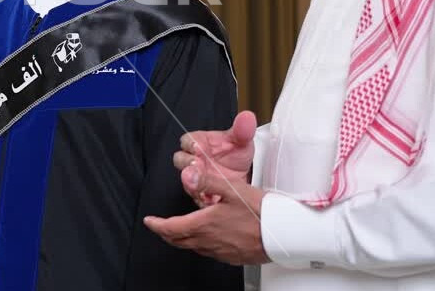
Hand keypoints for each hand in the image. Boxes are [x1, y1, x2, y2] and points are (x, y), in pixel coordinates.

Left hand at [144, 160, 269, 265]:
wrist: (285, 234)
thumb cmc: (262, 213)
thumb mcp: (234, 190)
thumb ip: (208, 182)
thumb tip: (189, 176)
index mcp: (205, 225)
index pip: (172, 228)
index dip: (157, 225)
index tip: (149, 221)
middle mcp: (210, 241)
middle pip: (179, 241)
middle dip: (167, 233)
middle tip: (160, 227)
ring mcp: (221, 252)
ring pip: (194, 248)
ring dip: (184, 239)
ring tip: (181, 230)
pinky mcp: (233, 257)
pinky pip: (210, 253)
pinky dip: (202, 245)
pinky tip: (209, 238)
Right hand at [174, 110, 256, 205]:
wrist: (243, 176)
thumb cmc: (235, 154)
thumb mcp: (242, 141)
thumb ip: (242, 130)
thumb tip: (247, 117)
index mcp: (199, 143)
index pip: (187, 140)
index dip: (191, 143)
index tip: (198, 147)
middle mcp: (194, 160)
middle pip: (181, 160)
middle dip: (187, 163)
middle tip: (197, 165)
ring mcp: (196, 178)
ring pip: (187, 181)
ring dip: (193, 182)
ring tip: (203, 184)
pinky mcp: (201, 194)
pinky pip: (197, 198)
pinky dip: (204, 199)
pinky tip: (213, 198)